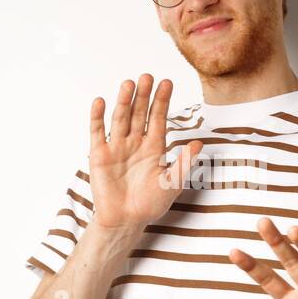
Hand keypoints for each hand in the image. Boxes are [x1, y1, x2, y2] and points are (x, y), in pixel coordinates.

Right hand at [88, 74, 202, 230]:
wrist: (125, 221)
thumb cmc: (149, 204)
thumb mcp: (172, 184)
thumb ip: (184, 163)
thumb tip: (199, 143)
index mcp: (153, 147)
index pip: (158, 118)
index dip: (162, 101)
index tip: (167, 82)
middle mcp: (135, 143)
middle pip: (139, 114)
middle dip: (144, 96)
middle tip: (148, 76)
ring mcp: (116, 147)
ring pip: (120, 118)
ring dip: (124, 101)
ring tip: (129, 84)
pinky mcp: (99, 155)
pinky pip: (98, 132)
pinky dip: (98, 117)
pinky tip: (101, 101)